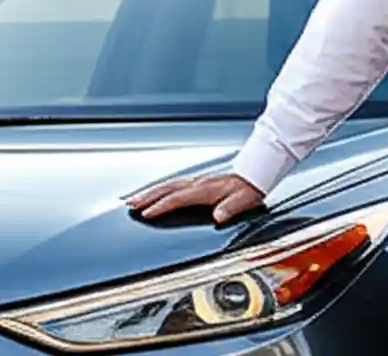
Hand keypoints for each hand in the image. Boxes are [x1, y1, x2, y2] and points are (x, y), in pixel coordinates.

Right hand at [125, 174, 264, 224]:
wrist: (258, 172)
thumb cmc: (250, 188)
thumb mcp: (245, 200)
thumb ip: (231, 208)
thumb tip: (219, 216)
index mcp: (207, 189)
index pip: (179, 198)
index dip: (161, 206)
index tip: (146, 213)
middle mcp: (199, 183)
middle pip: (167, 189)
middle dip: (147, 197)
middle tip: (129, 204)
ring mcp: (197, 181)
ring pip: (168, 185)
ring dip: (150, 192)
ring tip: (133, 199)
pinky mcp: (198, 182)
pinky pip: (174, 184)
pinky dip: (160, 189)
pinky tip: (155, 193)